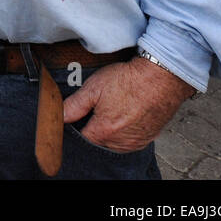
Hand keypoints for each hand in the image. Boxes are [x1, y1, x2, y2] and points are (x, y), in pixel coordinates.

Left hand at [61, 57, 195, 151]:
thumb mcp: (93, 88)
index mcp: (104, 132)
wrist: (160, 78)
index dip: (77, 125)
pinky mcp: (148, 137)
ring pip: (114, 142)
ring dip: (110, 130)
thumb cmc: (127, 80)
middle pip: (98, 141)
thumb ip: (74, 106)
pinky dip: (125, 130)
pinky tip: (125, 114)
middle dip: (94, 128)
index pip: (82, 138)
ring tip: (112, 109)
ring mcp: (136, 141)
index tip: (77, 114)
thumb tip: (60, 117)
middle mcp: (121, 142)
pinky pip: (130, 140)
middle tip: (97, 108)